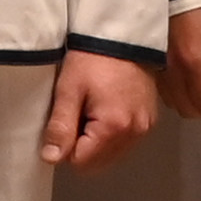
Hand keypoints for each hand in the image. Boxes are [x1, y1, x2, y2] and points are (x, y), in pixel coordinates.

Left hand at [42, 46, 160, 172]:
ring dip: (96, 142)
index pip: (82, 163)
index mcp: (115, 127)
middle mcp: (135, 133)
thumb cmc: (91, 60)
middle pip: (99, 163)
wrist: (122, 37)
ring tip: (89, 111)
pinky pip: (125, 143)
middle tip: (76, 115)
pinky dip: (111, 135)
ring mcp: (146, 128)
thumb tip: (51, 158)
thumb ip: (60, 127)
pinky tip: (103, 111)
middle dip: (81, 147)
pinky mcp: (150, 121)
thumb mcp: (68, 90)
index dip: (65, 148)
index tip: (63, 123)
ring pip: (112, 155)